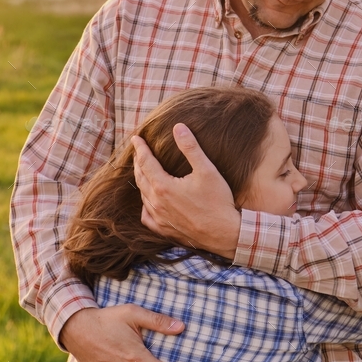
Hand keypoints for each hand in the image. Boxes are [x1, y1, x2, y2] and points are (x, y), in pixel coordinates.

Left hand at [132, 123, 241, 259]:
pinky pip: (147, 216)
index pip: (145, 162)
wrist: (224, 233)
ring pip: (142, 196)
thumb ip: (190, 147)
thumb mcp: (206, 170)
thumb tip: (178, 127)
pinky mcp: (164, 230)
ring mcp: (159, 218)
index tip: (137, 138)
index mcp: (163, 186)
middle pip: (140, 178)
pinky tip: (149, 202)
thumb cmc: (217, 201)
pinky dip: (145, 205)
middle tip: (138, 151)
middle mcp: (156, 203)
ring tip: (143, 171)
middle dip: (138, 162)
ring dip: (141, 181)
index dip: (140, 148)